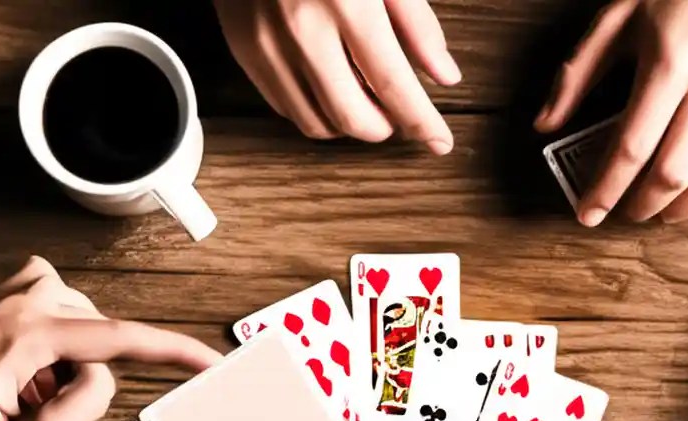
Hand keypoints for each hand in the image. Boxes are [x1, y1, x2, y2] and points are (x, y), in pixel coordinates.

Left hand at [0, 257, 221, 420]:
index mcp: (28, 333)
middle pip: (100, 364)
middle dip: (71, 404)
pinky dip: (47, 370)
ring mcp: (28, 287)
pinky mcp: (21, 290)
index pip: (126, 342)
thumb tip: (93, 396)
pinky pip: (68, 338)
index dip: (177, 356)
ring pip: (86, 354)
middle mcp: (34, 297)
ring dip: (57, 389)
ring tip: (6, 404)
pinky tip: (7, 385)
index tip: (213, 362)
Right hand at [213, 0, 460, 152]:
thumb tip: (444, 75)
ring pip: (317, 123)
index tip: (440, 141)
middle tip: (399, 113)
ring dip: (349, 123)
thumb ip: (416, 23)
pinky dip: (315, 109)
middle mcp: (302, 29)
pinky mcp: (243, 50)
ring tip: (365, 96)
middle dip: (385, 127)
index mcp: (346, 2)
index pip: (393, 84)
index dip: (422, 122)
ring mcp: (266, 43)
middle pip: (354, 118)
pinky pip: (285, 107)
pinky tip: (330, 86)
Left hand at [534, 0, 687, 224]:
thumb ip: (578, 73)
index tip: (588, 214)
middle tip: (624, 214)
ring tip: (663, 211)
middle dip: (642, 205)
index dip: (606, 188)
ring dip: (684, 209)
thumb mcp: (619, 17)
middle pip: (673, 172)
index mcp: (668, 63)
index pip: (631, 146)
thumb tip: (544, 125)